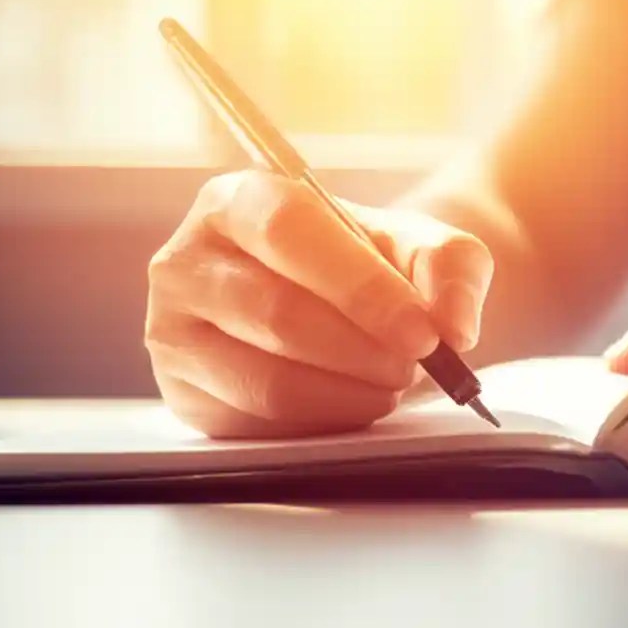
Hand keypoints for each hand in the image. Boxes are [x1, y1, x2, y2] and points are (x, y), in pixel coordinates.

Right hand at [146, 169, 493, 437]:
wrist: (339, 302)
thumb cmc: (371, 265)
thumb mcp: (423, 244)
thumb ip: (452, 268)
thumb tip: (454, 328)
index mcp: (237, 201)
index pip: (289, 232)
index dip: (360, 287)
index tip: (422, 333)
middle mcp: (188, 261)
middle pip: (278, 314)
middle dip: (363, 351)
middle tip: (416, 365)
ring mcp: (173, 333)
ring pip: (267, 381)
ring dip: (348, 394)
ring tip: (390, 382)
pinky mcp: (183, 395)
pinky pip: (258, 426)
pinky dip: (322, 424)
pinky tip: (352, 402)